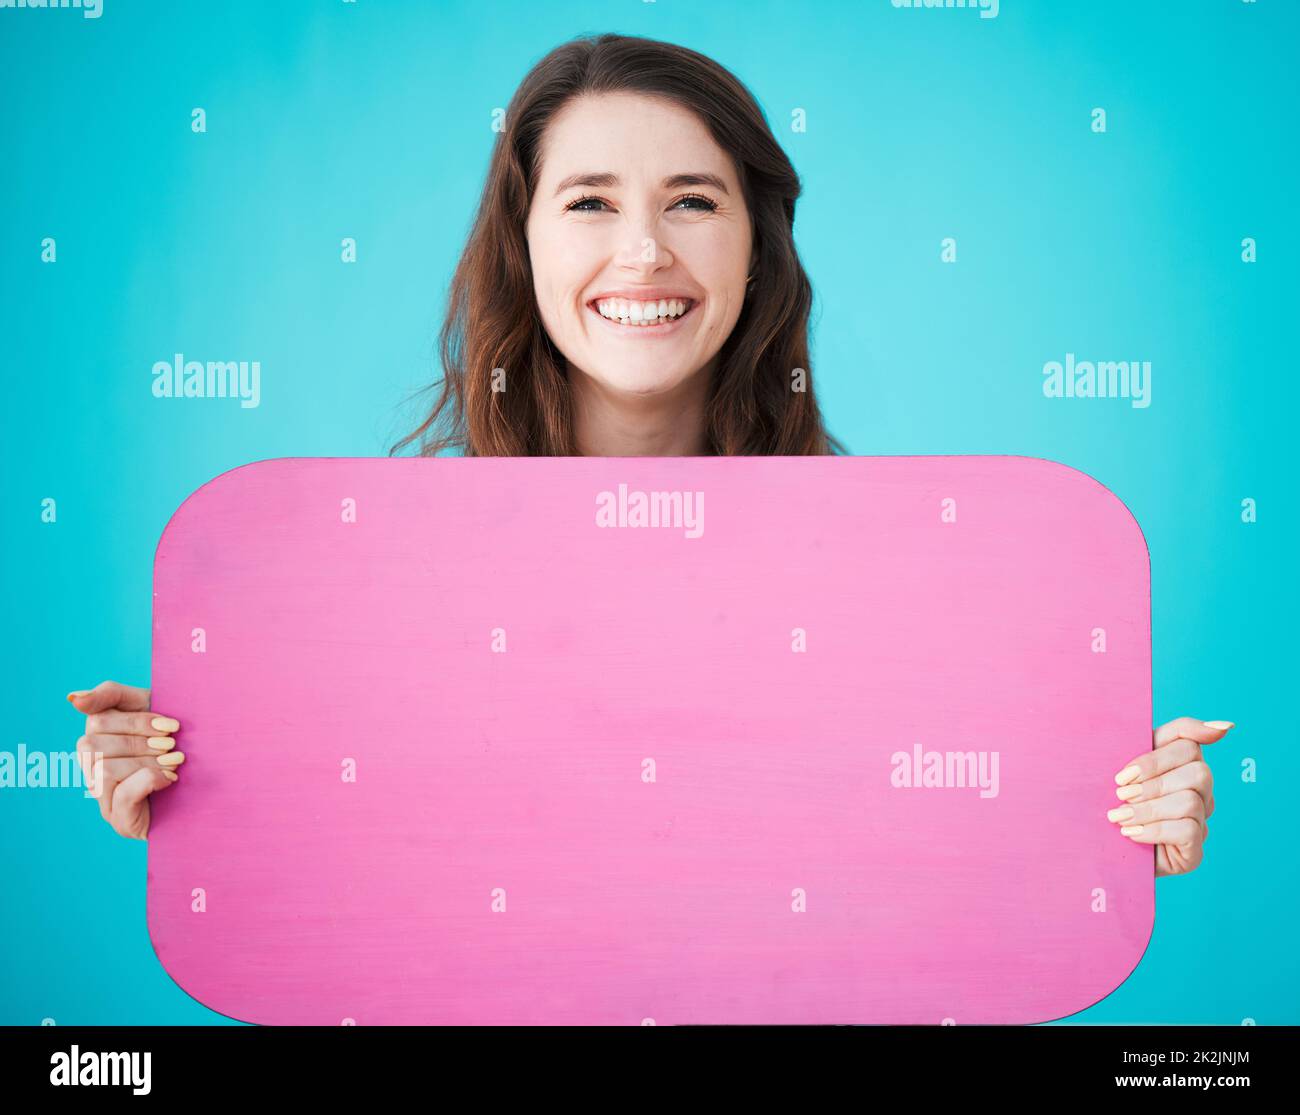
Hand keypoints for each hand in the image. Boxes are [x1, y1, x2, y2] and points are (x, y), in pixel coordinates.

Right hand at [69, 680, 184, 839]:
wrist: (212, 782)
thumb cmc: (179, 739)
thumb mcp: (149, 707)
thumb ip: (109, 695)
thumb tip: (72, 698)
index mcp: (98, 739)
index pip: (97, 720)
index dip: (137, 721)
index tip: (172, 725)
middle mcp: (93, 770)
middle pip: (93, 745)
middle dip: (140, 742)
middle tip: (172, 745)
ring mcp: (104, 798)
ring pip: (104, 770)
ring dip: (146, 762)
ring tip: (175, 762)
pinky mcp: (120, 820)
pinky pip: (122, 795)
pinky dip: (150, 780)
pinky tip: (171, 778)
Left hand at [1109, 717, 1232, 876]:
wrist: (1102, 849)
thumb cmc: (1112, 801)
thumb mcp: (1121, 769)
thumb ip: (1146, 742)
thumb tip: (1215, 723)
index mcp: (1180, 763)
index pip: (1188, 740)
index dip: (1158, 755)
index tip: (1124, 773)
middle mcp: (1199, 791)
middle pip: (1198, 771)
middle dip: (1152, 782)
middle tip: (1120, 793)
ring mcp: (1201, 821)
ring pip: (1190, 801)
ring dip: (1148, 808)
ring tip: (1119, 816)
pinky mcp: (1195, 851)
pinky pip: (1188, 830)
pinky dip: (1154, 829)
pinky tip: (1131, 833)